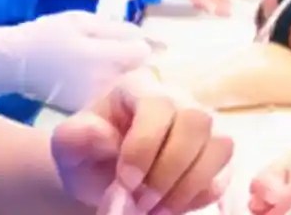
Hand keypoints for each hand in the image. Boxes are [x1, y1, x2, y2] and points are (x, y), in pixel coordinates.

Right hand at [0, 11, 151, 112]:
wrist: (17, 64)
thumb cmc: (49, 35)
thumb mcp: (83, 21)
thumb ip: (116, 30)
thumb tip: (144, 38)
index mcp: (106, 59)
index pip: (144, 53)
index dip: (141, 44)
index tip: (132, 40)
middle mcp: (105, 84)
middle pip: (140, 74)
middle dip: (136, 64)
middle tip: (123, 54)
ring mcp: (96, 101)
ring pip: (127, 88)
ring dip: (125, 78)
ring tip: (106, 66)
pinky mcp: (87, 110)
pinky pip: (111, 99)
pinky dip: (110, 89)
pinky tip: (96, 79)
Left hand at [51, 72, 233, 213]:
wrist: (102, 175)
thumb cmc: (87, 154)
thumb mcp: (68, 146)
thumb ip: (75, 137)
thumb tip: (105, 136)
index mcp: (140, 87)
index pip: (158, 104)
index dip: (145, 146)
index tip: (123, 181)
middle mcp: (180, 98)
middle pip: (197, 120)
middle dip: (169, 169)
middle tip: (140, 201)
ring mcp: (204, 126)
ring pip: (219, 146)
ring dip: (186, 187)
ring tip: (153, 209)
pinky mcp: (216, 155)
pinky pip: (222, 176)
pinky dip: (196, 198)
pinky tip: (167, 207)